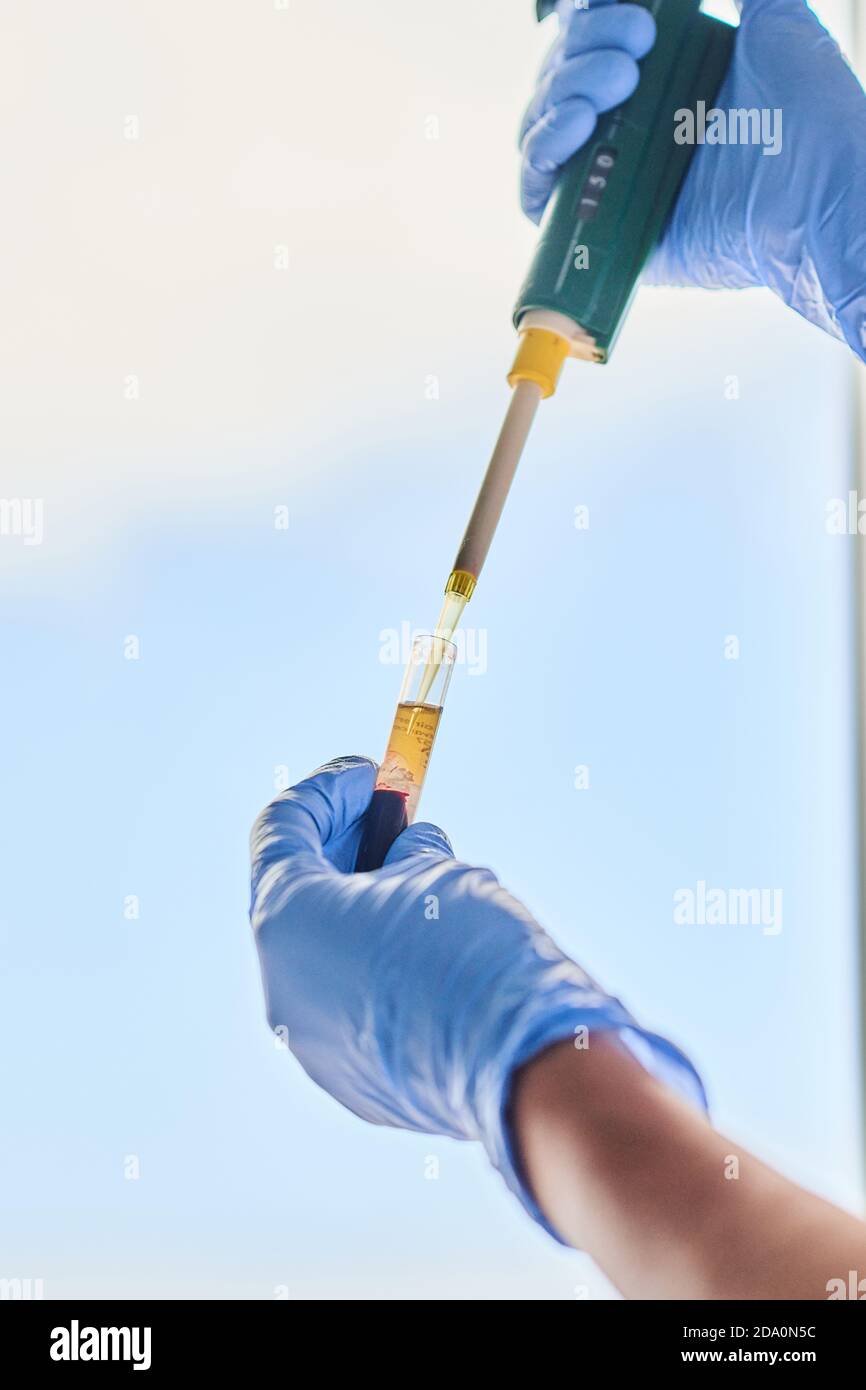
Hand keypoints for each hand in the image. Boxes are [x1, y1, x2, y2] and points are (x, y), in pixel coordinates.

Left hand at [249, 755, 705, 1234]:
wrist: (519, 1060)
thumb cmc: (472, 949)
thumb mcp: (439, 870)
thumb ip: (406, 852)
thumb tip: (404, 852)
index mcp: (286, 916)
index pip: (282, 828)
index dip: (328, 789)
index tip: (374, 774)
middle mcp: (280, 980)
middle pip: (295, 891)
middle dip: (343, 846)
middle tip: (394, 819)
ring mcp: (309, 1039)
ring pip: (321, 954)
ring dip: (360, 908)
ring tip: (418, 882)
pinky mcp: (347, 1078)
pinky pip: (347, 1004)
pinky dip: (374, 965)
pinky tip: (425, 951)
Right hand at [520, 0, 865, 358]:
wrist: (822, 191)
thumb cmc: (812, 113)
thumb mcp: (775, 20)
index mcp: (663, 83)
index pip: (588, 46)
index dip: (587, 22)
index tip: (621, 7)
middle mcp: (633, 133)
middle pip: (557, 85)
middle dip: (578, 53)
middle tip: (632, 51)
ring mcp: (616, 183)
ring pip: (541, 134)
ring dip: (557, 95)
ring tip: (611, 85)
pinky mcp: (610, 234)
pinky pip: (541, 201)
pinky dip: (539, 157)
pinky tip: (571, 126)